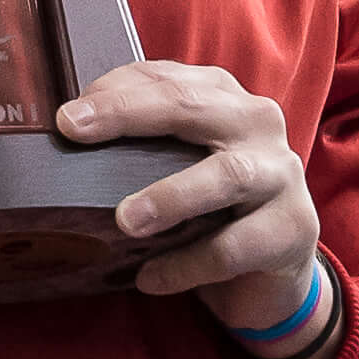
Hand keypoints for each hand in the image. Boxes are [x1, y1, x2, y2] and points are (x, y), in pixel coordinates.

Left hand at [58, 60, 323, 330]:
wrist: (272, 276)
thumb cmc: (212, 213)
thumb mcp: (174, 170)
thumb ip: (138, 148)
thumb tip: (68, 140)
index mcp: (224, 99)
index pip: (167, 80)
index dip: (116, 92)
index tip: (66, 117)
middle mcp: (257, 124)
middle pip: (191, 108)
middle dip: (129, 116)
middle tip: (75, 133)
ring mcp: (281, 175)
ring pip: (227, 175)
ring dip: (171, 195)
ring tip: (125, 220)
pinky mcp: (292, 229)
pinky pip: (234, 247)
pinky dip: (187, 265)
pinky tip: (150, 278)